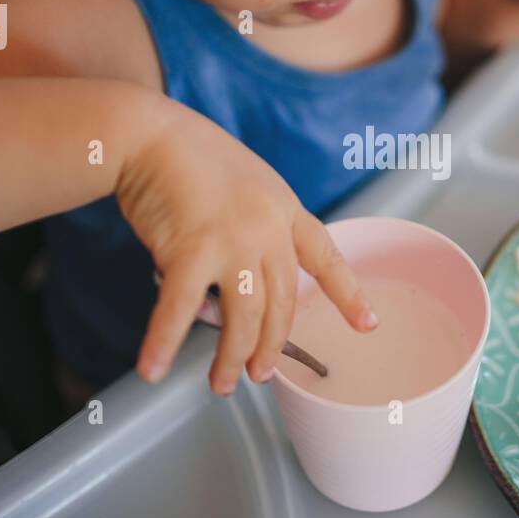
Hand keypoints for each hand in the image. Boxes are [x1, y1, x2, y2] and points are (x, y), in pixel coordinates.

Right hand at [116, 105, 376, 394]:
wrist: (149, 133)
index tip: (368, 324)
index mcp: (284, 208)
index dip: (347, 293)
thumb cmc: (187, 155)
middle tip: (261, 373)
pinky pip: (180, 310)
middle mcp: (268, 229)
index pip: (325, 256)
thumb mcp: (242, 185)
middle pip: (282, 302)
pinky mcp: (190, 251)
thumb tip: (232, 286)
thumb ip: (251, 231)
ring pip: (244, 318)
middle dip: (272, 345)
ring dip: (232, 358)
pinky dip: (163, 343)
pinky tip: (153, 369)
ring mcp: (233, 241)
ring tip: (223, 384)